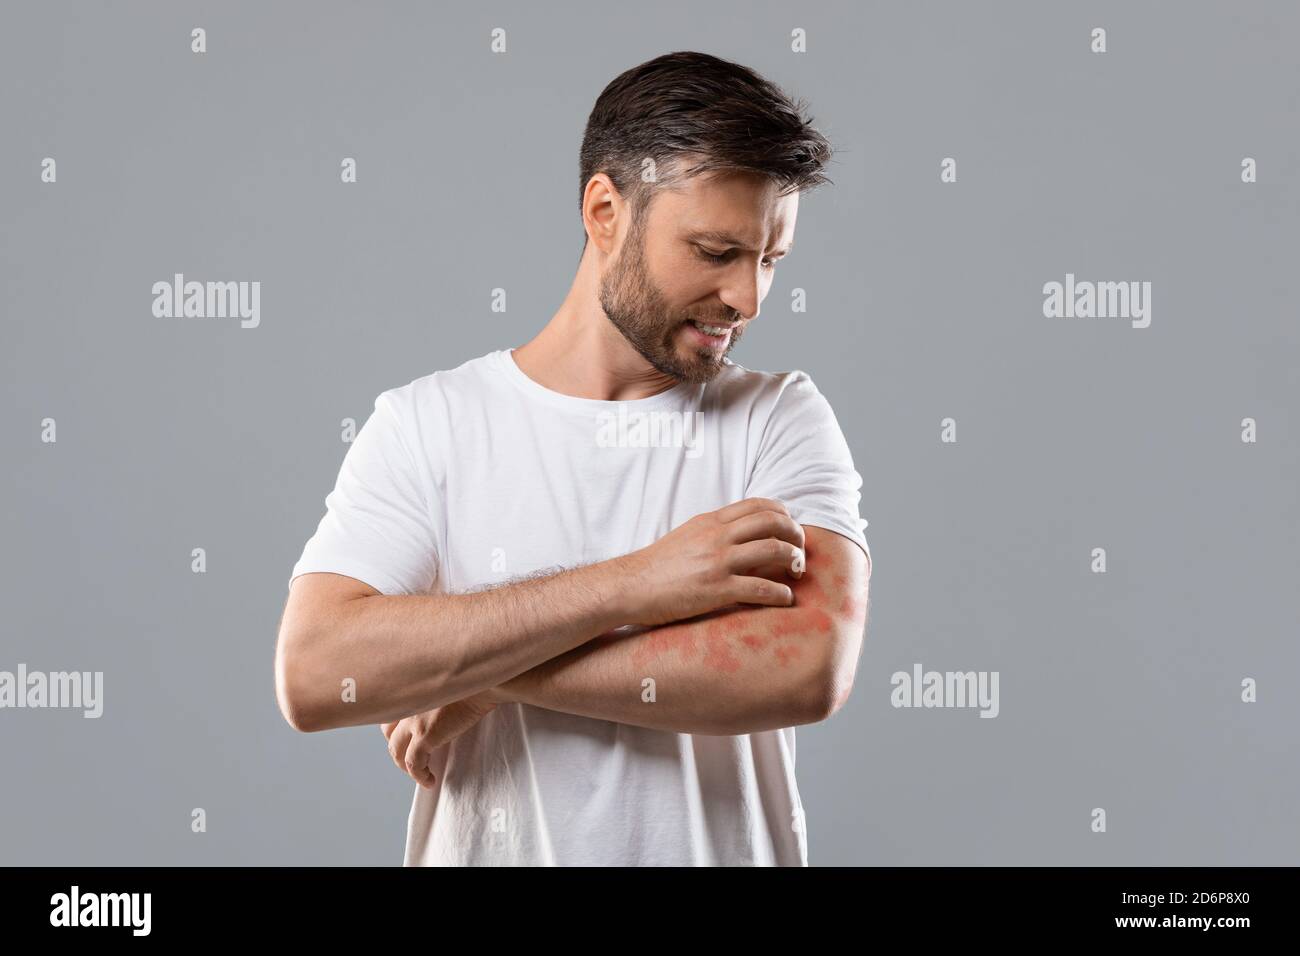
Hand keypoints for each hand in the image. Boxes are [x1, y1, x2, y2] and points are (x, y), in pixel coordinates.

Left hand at [380, 691, 499, 788]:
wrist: (483, 685)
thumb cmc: (471, 685)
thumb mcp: (442, 690)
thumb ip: (430, 702)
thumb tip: (433, 721)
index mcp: (410, 695)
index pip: (389, 719)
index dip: (396, 735)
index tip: (407, 743)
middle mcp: (406, 706)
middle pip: (390, 737)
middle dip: (399, 753)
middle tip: (413, 762)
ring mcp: (413, 721)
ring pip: (397, 753)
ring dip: (407, 767)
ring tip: (421, 774)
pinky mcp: (425, 735)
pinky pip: (414, 763)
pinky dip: (419, 775)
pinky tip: (429, 780)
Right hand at [617, 497, 804, 627]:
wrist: (630, 586)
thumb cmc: (658, 565)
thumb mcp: (688, 535)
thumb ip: (715, 531)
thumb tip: (742, 532)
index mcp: (712, 521)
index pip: (759, 505)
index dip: (784, 515)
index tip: (790, 529)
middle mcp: (718, 536)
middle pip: (773, 523)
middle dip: (796, 536)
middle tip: (801, 552)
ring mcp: (718, 562)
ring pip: (773, 550)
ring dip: (794, 561)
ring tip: (797, 573)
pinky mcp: (717, 590)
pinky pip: (761, 588)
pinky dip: (781, 594)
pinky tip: (784, 599)